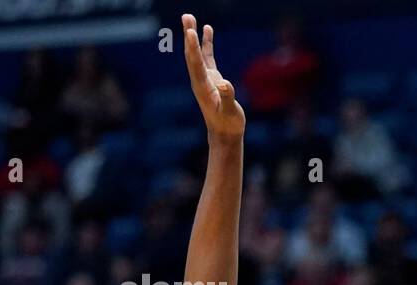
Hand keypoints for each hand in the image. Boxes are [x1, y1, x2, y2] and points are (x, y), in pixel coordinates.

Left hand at [182, 14, 244, 141]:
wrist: (225, 134)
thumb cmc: (229, 125)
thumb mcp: (230, 113)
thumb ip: (227, 97)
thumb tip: (224, 84)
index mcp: (202, 87)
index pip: (196, 64)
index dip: (192, 48)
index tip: (190, 32)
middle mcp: (199, 80)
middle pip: (191, 54)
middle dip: (188, 35)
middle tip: (186, 17)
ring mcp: (204, 78)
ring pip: (196, 53)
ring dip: (193, 35)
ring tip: (190, 18)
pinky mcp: (211, 78)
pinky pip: (206, 57)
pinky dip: (205, 44)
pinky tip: (207, 30)